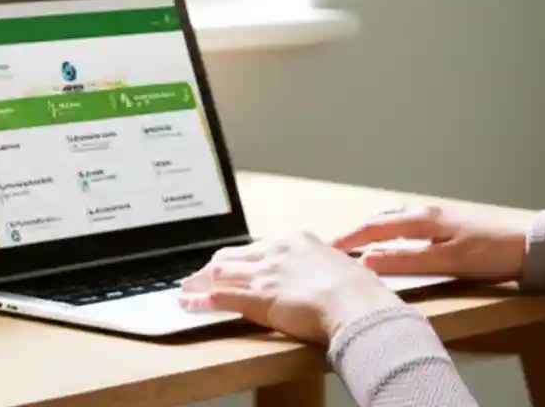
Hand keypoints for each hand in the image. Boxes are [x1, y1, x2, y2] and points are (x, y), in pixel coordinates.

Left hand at [178, 231, 402, 343]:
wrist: (355, 304)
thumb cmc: (357, 290)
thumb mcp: (339, 265)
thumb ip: (323, 265)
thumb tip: (326, 272)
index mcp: (296, 240)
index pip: (257, 247)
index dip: (239, 259)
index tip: (231, 265)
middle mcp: (275, 251)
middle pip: (232, 256)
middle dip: (211, 268)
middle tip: (198, 276)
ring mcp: (264, 273)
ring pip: (221, 274)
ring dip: (200, 283)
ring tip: (187, 289)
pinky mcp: (257, 297)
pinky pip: (221, 297)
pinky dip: (202, 301)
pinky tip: (191, 304)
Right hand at [333, 205, 531, 281]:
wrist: (534, 243)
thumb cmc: (493, 252)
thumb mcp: (447, 261)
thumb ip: (407, 262)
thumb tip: (367, 261)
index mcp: (423, 220)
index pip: (373, 227)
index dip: (348, 239)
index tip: (325, 248)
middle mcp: (427, 212)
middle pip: (381, 219)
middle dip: (356, 232)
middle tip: (335, 247)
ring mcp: (440, 216)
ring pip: (396, 220)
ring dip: (374, 230)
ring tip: (359, 244)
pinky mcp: (451, 223)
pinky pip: (410, 225)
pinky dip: (392, 232)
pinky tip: (396, 241)